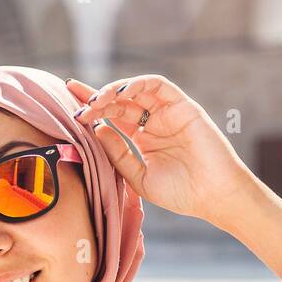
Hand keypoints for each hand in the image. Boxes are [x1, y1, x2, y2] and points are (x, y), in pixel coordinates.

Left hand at [67, 75, 254, 230]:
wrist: (213, 197)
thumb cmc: (180, 193)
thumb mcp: (138, 176)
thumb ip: (118, 153)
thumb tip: (96, 130)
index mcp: (142, 139)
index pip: (111, 117)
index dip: (91, 110)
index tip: (69, 108)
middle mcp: (153, 122)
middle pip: (119, 101)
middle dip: (95, 99)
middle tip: (77, 108)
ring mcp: (168, 113)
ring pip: (135, 91)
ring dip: (112, 91)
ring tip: (94, 102)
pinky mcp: (183, 106)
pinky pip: (158, 85)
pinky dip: (138, 84)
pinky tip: (120, 94)